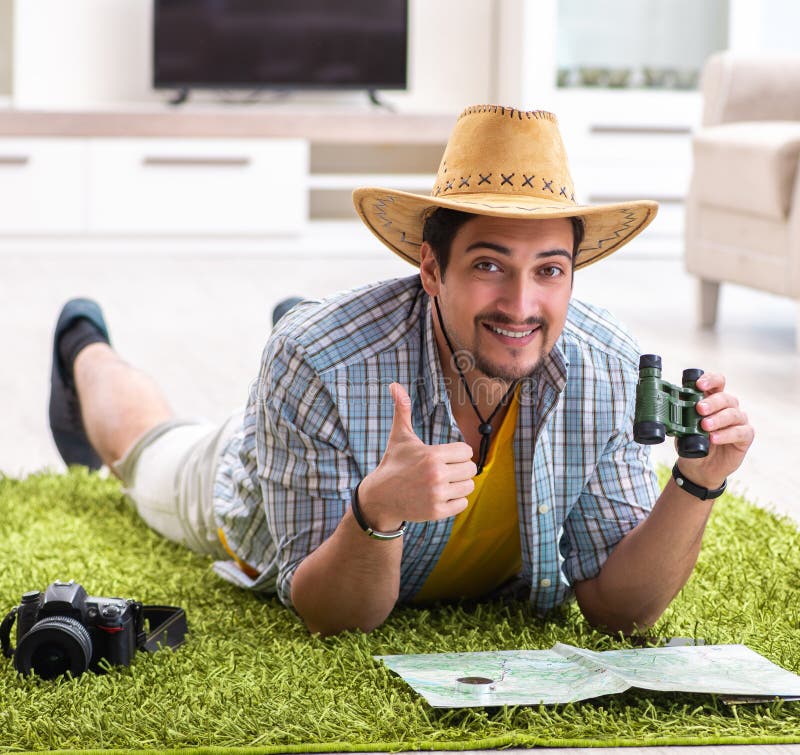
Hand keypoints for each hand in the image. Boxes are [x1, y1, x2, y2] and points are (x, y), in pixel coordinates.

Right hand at [357, 383, 476, 530]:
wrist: (380, 497)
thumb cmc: (393, 463)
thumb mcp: (399, 437)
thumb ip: (402, 409)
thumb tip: (394, 384)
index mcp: (432, 455)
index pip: (467, 452)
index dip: (457, 453)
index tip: (444, 457)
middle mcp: (436, 475)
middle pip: (470, 469)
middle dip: (459, 469)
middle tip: (444, 471)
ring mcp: (437, 495)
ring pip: (469, 486)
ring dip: (458, 485)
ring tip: (442, 483)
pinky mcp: (437, 512)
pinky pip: (462, 504)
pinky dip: (454, 501)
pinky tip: (439, 496)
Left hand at [677, 372, 753, 488]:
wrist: (697, 467)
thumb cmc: (691, 441)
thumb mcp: (682, 426)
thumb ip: (681, 414)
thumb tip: (672, 404)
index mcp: (712, 399)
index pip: (717, 382)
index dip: (710, 380)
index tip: (699, 385)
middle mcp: (728, 407)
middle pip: (725, 398)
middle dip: (712, 402)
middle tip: (699, 409)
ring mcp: (738, 421)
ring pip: (733, 414)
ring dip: (718, 419)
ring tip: (704, 426)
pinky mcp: (745, 437)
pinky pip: (740, 432)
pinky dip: (726, 434)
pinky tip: (714, 438)